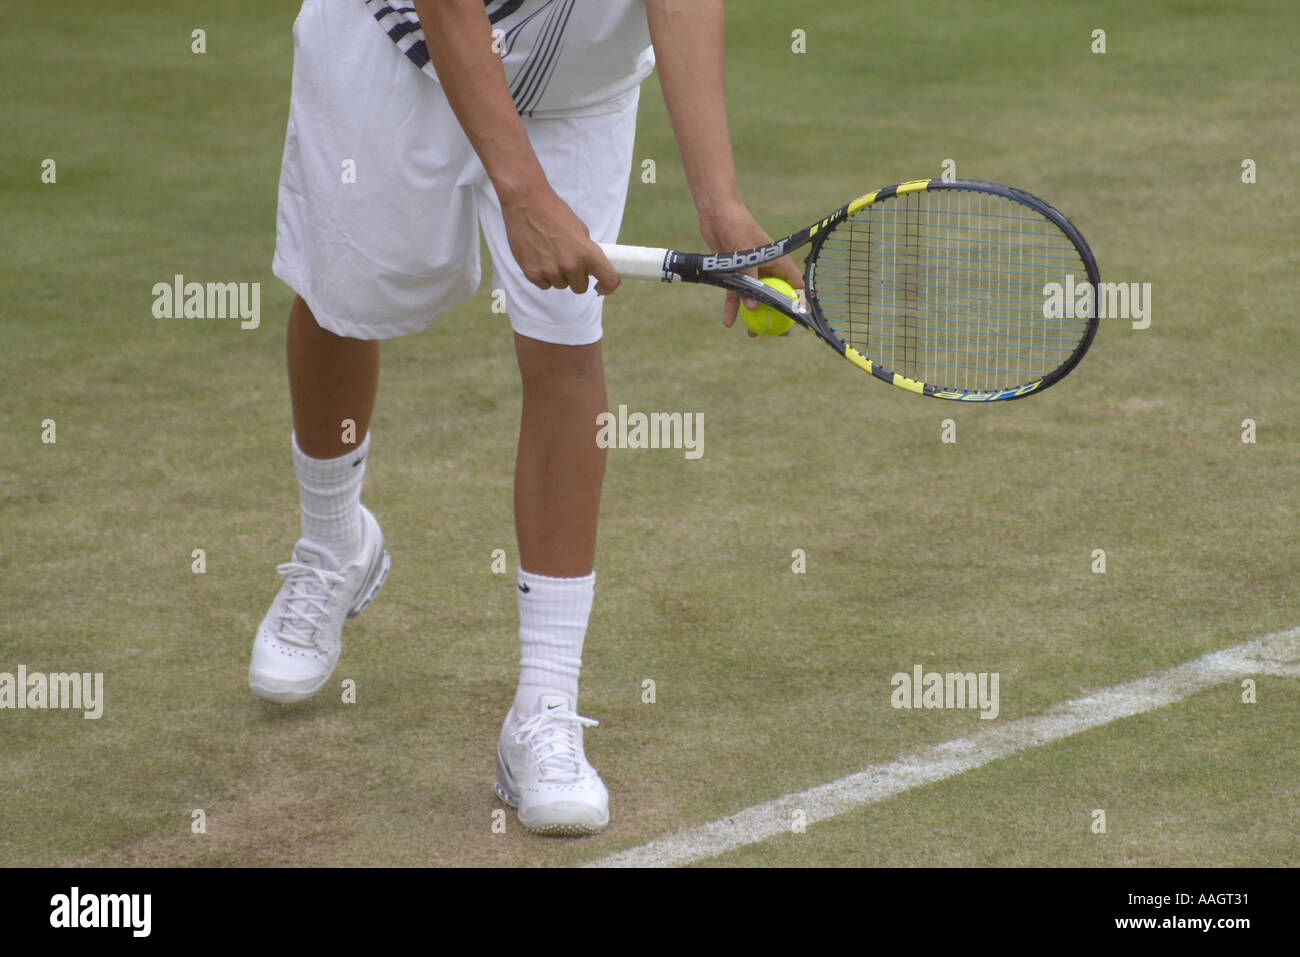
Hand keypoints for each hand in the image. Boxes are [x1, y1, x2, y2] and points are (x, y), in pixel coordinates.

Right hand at [499, 186, 619, 295]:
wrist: (526, 203)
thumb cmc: (554, 212)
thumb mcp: (580, 229)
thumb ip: (587, 250)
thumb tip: (589, 266)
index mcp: (587, 253)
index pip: (608, 280)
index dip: (608, 287)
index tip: (602, 286)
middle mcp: (570, 266)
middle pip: (580, 287)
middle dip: (577, 277)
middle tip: (568, 260)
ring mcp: (551, 272)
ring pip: (561, 285)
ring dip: (558, 275)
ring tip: (549, 253)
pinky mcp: (532, 274)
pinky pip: (544, 284)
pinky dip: (543, 275)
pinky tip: (539, 257)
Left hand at [699, 202, 803, 336]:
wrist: (718, 214)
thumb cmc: (738, 228)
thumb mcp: (746, 255)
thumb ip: (750, 281)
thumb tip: (753, 307)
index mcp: (778, 262)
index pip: (795, 285)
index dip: (799, 302)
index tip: (801, 319)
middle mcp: (767, 269)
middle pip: (775, 296)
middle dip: (776, 316)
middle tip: (776, 334)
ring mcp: (750, 272)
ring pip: (754, 299)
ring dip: (753, 317)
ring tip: (752, 335)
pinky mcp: (734, 273)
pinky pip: (735, 294)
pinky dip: (732, 308)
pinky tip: (728, 323)